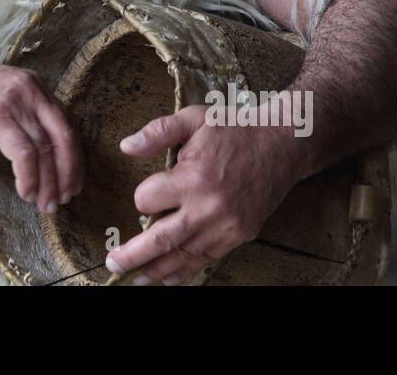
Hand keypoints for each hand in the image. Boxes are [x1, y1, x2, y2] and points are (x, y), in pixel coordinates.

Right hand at [0, 56, 82, 214]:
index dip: (73, 155)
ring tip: (44, 204)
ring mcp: (14, 102)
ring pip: (45, 149)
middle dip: (68, 172)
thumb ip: (20, 113)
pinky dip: (29, 177)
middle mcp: (29, 90)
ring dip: (48, 182)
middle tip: (64, 198)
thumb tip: (38, 148)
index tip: (71, 181)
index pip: (66, 123)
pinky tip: (25, 191)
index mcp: (33, 85)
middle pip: (64, 136)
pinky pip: (24, 154)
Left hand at [104, 104, 307, 283]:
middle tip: (112, 264)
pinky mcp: (240, 235)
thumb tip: (125, 147)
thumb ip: (157, 132)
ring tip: (134, 279)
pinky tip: (168, 277)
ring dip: (157, 270)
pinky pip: (207, 258)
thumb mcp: (193, 118)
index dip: (142, 196)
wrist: (284, 144)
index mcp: (193, 177)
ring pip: (184, 255)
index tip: (147, 192)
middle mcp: (209, 207)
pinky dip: (186, 270)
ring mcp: (226, 225)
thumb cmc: (234, 128)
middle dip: (133, 255)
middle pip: (162, 239)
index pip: (148, 199)